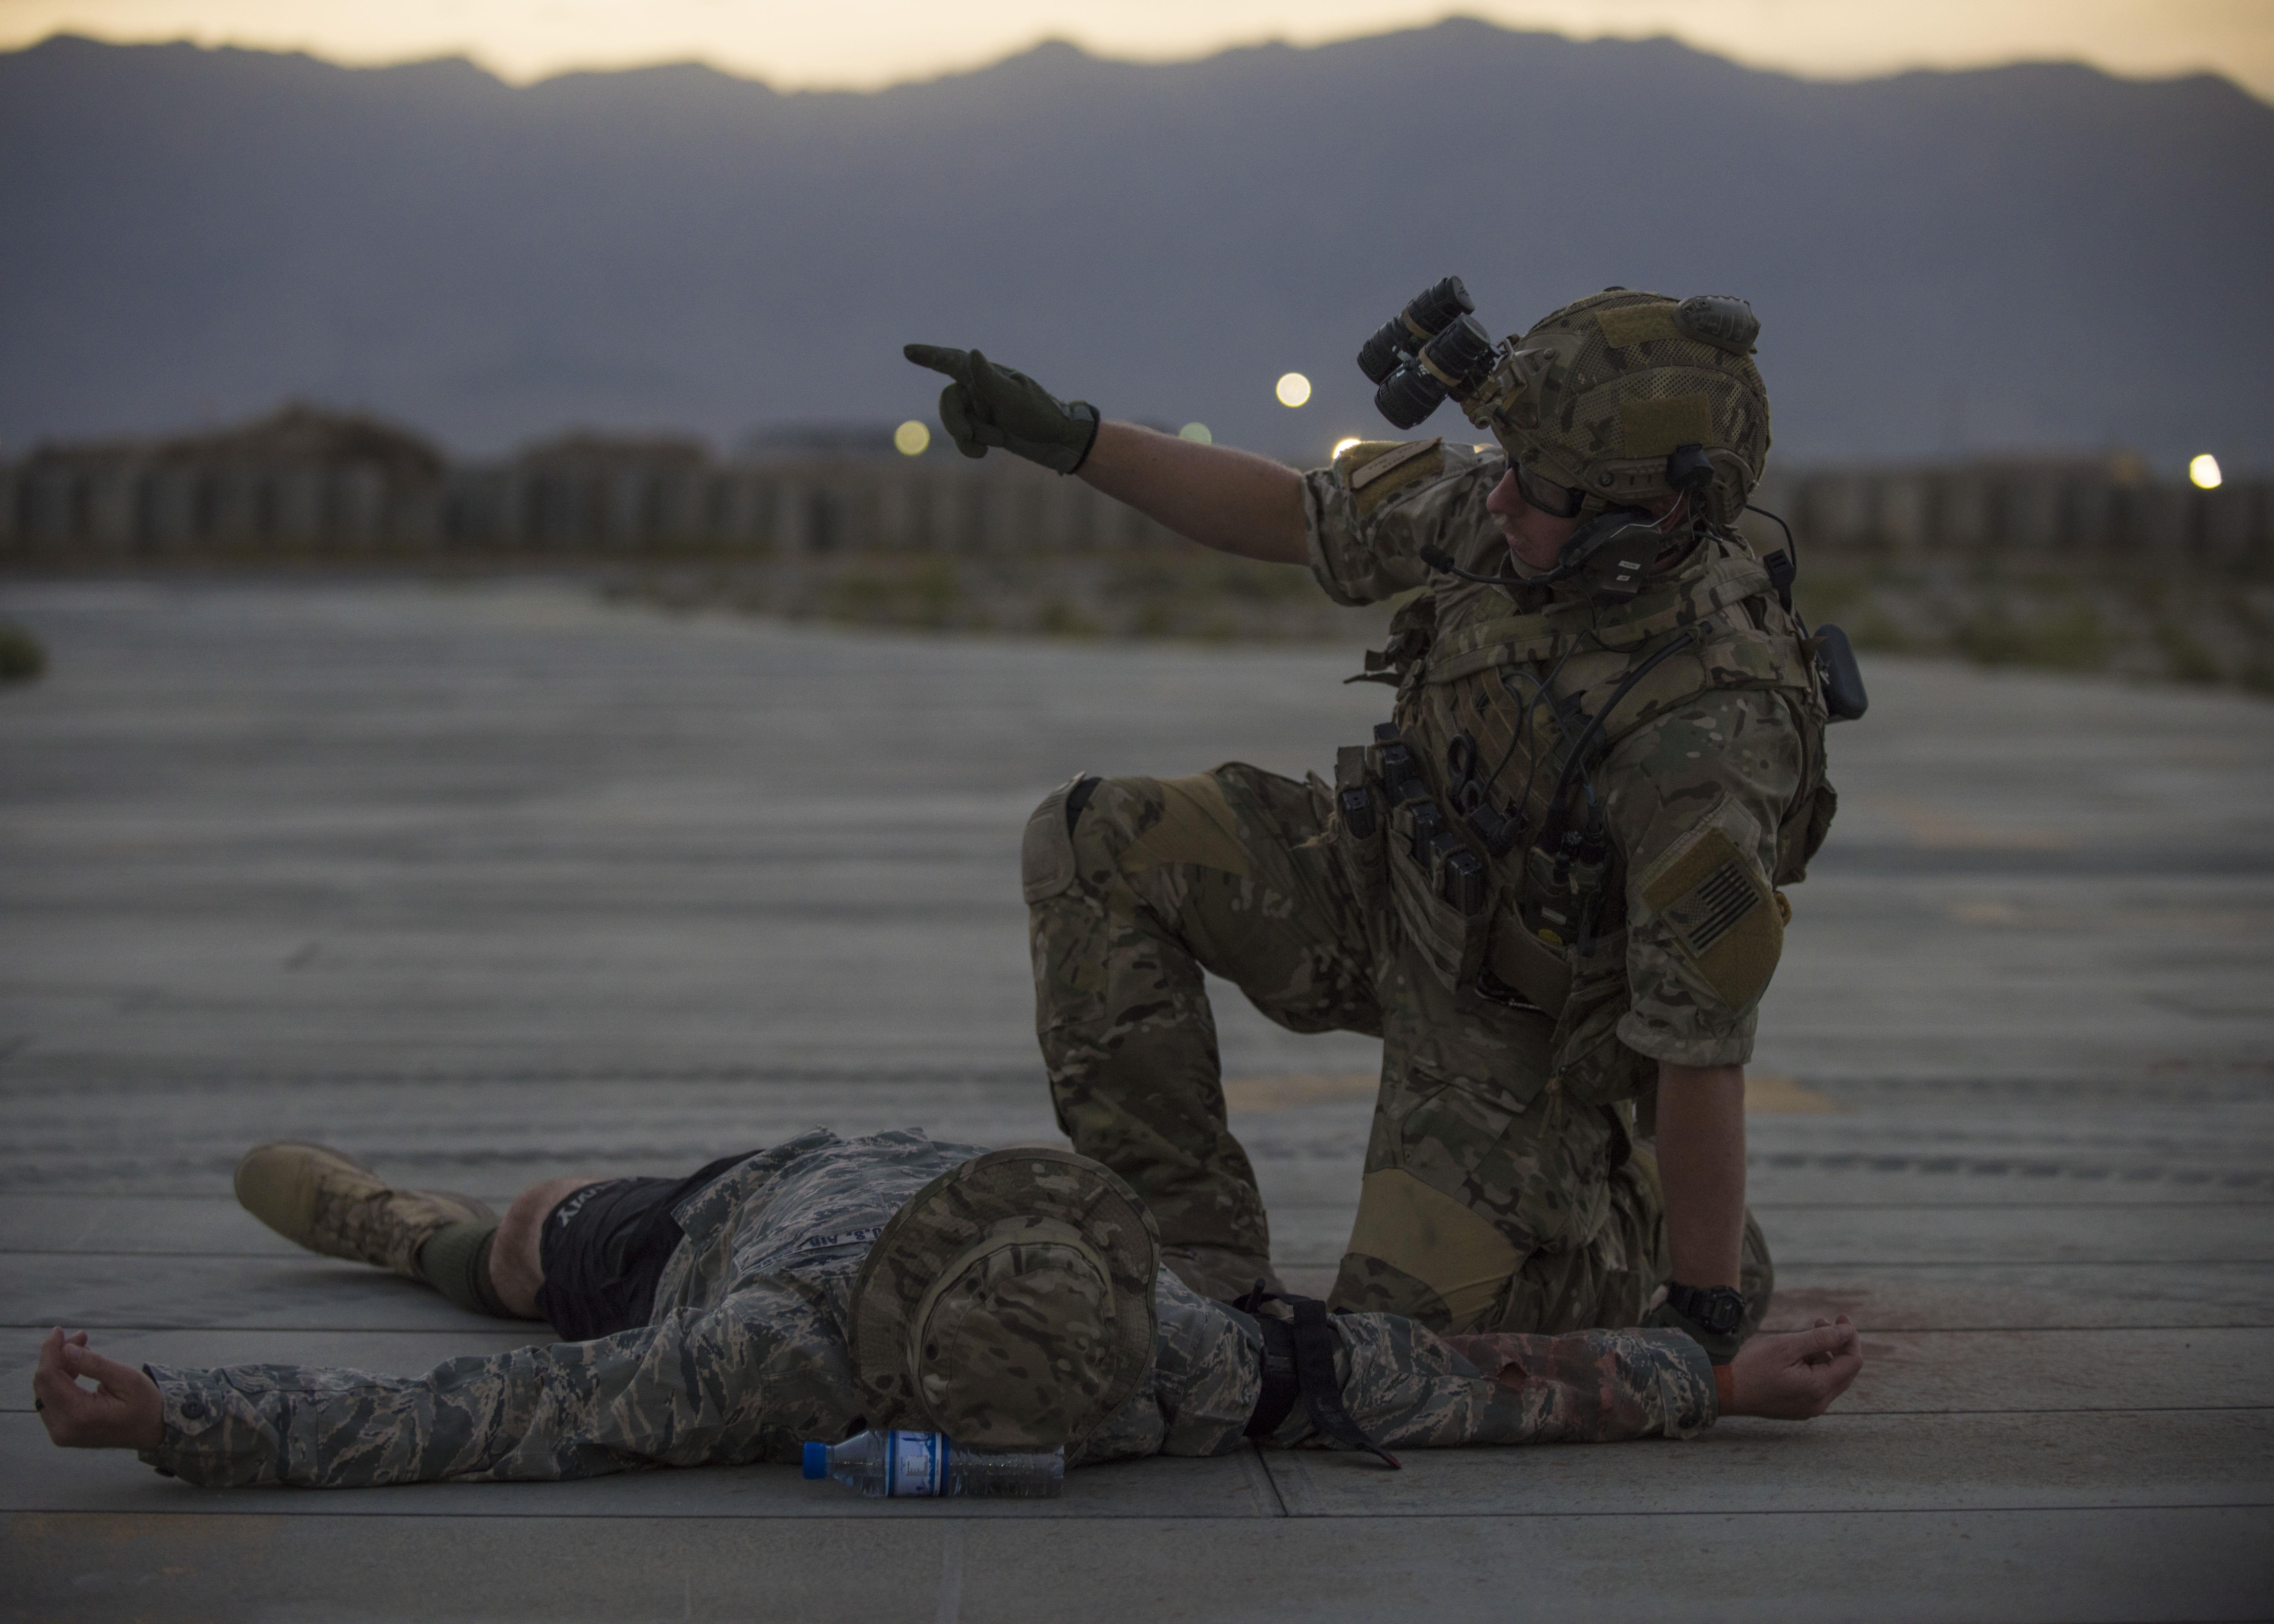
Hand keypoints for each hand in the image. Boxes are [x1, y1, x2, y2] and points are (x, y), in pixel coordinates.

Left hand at [33, 1327, 164, 1450]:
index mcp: (79, 1416)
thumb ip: (94, 1364)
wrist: (152, 1431)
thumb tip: (66, 1349)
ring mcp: (60, 1433)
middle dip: (56, 1356)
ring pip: (45, 1391)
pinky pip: (51, 1400)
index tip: (58, 1330)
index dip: (50, 1351)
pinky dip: (60, 1381)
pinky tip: (77, 1368)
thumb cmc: (145, 1404)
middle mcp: (63, 1429)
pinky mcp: (62, 1432)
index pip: (49, 1378)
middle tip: (80, 1337)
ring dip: (58, 1367)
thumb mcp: (126, 1379)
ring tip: (83, 1349)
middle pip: (44, 1384)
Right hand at [903, 343, 1100, 473]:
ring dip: (970, 436)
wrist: (1059, 442)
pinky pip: (963, 437)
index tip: (907, 351)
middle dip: (956, 421)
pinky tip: (985, 453)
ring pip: (954, 421)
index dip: (929, 355)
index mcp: (987, 374)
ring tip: (995, 442)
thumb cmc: (1042, 415)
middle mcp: (980, 388)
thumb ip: (990, 380)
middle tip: (971, 436)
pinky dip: (971, 447)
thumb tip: (973, 354)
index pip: (953, 361)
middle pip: (948, 400)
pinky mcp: (983, 427)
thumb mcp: (1016, 399)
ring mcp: (980, 408)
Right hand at [1724, 1315, 1861, 1419]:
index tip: (1841, 1318)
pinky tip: (1798, 1353)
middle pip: (1844, 1371)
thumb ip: (1821, 1339)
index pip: (1852, 1362)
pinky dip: (1814, 1365)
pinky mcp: (1798, 1407)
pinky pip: (1817, 1384)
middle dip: (1838, 1344)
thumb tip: (1847, 1331)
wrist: (1724, 1390)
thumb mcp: (1787, 1346)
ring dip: (1825, 1353)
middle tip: (1822, 1321)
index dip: (1851, 1337)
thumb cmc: (1752, 1366)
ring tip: (1807, 1334)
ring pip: (1830, 1377)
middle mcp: (1819, 1403)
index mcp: (1819, 1388)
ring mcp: (1809, 1408)